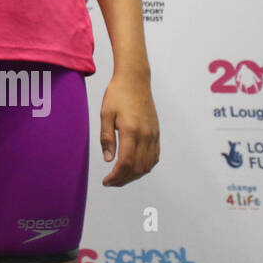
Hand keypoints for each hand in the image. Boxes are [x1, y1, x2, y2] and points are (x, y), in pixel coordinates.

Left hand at [99, 71, 159, 185]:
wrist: (135, 80)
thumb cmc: (117, 95)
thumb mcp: (105, 114)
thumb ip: (106, 137)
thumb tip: (108, 159)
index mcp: (131, 131)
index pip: (125, 163)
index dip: (116, 176)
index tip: (106, 181)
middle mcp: (146, 136)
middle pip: (137, 168)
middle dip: (123, 179)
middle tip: (111, 182)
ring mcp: (153, 135)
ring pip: (147, 165)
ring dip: (134, 175)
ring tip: (120, 177)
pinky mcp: (156, 133)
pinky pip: (154, 156)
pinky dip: (145, 166)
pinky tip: (134, 167)